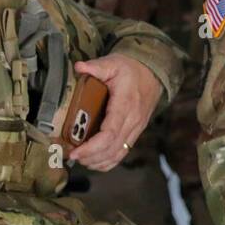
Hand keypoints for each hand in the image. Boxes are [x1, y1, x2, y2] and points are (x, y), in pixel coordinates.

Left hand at [68, 54, 162, 170]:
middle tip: (70, 156)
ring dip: (98, 161)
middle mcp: (133, 121)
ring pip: (118, 154)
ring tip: (80, 159)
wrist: (153, 73)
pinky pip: (122, 153)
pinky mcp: (135, 133)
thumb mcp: (113, 63)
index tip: (75, 152)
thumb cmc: (131, 69)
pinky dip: (108, 162)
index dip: (91, 147)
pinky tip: (94, 161)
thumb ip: (96, 66)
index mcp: (125, 105)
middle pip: (112, 149)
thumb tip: (79, 67)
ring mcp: (136, 129)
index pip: (109, 134)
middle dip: (90, 157)